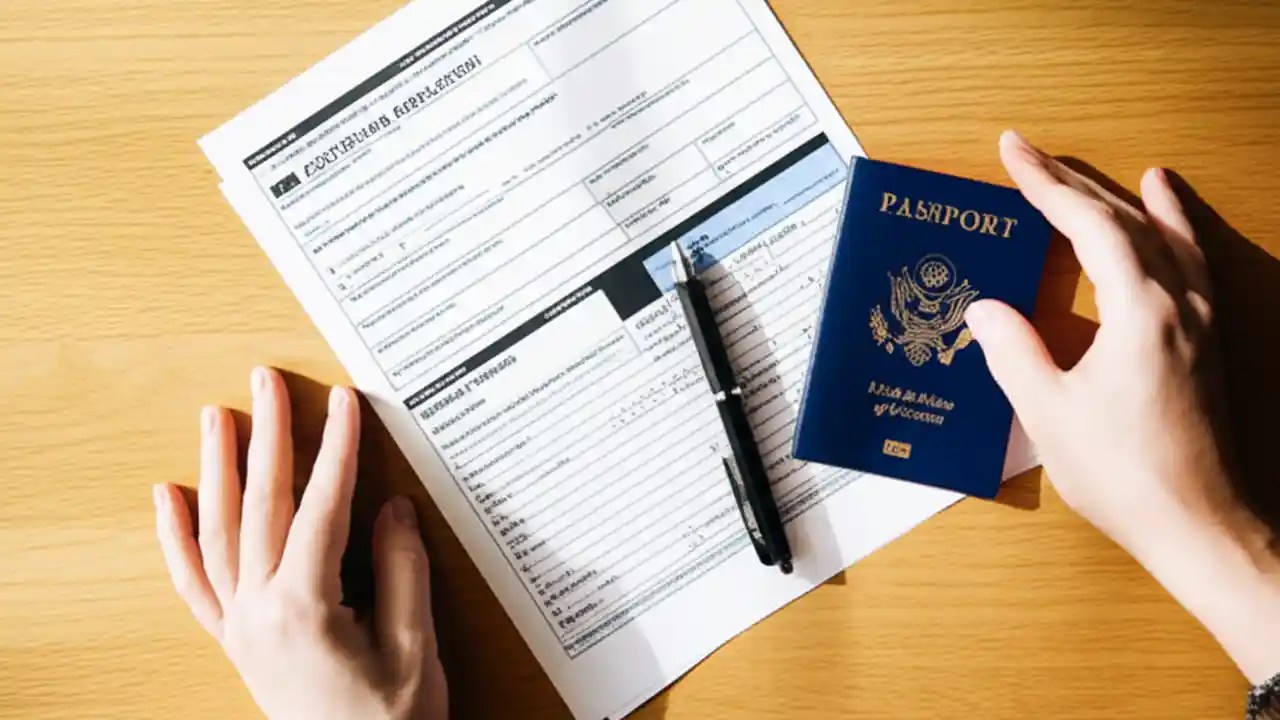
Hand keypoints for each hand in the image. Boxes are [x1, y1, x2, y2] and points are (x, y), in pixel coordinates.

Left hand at [152, 367, 446, 719]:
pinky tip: (168, 496)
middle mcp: (260, 611)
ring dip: (218, 469)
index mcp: (306, 608)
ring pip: (219, 531)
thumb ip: (402, 573)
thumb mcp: (415, 651)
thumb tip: (393, 508)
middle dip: (268, 436)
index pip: (323, 508)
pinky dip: (176, 537)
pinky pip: (194, 581)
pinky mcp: (235, 640)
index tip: (344, 402)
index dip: (337, 450)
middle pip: (261, 505)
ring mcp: (240, 626)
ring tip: (217, 417)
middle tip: (267, 381)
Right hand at [965, 130, 1279, 682]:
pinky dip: (1179, 235)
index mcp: (1139, 312)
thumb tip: (984, 310)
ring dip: (1135, 203)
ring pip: (1169, 240)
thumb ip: (1014, 352)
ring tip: (1130, 174)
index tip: (1013, 152)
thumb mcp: (1049, 414)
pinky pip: (1194, 268)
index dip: (1046, 185)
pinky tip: (1173, 229)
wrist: (1198, 525)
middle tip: (1032, 154)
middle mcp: (1178, 305)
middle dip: (1075, 185)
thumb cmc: (1123, 474)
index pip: (1089, 225)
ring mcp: (1200, 324)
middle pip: (1127, 222)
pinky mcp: (1207, 346)